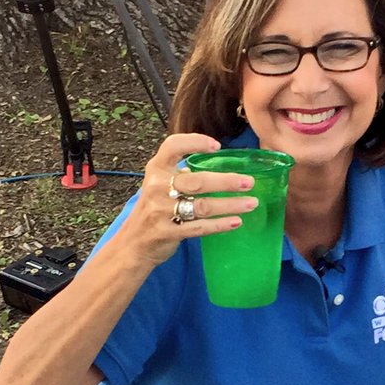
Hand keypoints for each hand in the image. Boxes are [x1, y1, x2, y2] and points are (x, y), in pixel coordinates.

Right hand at [120, 134, 258, 266]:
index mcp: (156, 170)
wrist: (134, 243)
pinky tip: (236, 222)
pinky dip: (220, 225)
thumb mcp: (160, 185)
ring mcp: (161, 211)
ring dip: (230, 205)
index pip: (173, 146)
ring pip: (202, 206)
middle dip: (226, 182)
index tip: (217, 146)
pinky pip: (200, 228)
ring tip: (251, 203)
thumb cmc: (154, 209)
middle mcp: (157, 187)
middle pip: (197, 181)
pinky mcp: (168, 232)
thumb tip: (218, 166)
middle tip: (249, 182)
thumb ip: (181, 174)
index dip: (195, 142)